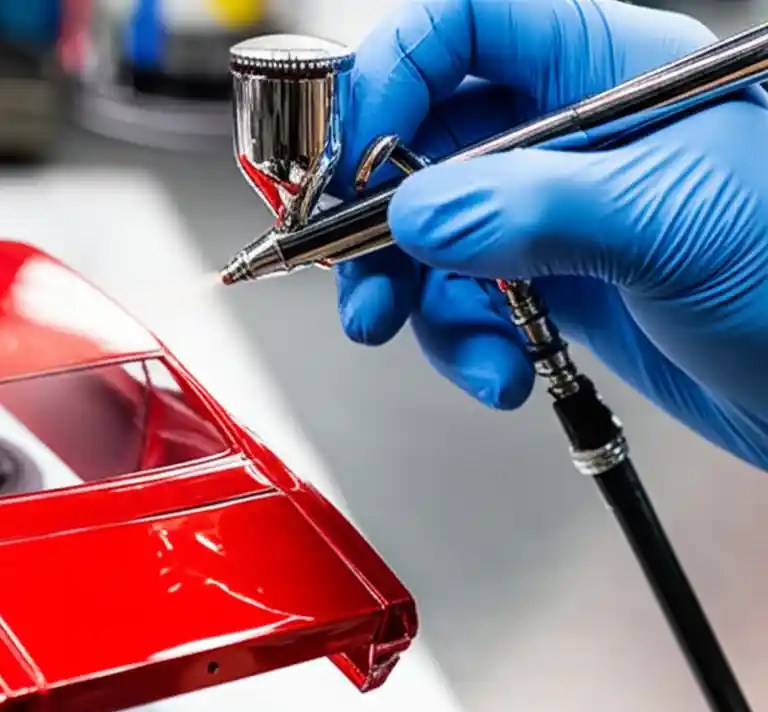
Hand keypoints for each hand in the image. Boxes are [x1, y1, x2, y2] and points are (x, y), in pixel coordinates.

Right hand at [334, 0, 767, 469]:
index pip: (463, 26)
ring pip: (427, 230)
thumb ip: (527, 210)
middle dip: (377, 211)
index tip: (356, 153)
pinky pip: (460, 296)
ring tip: (438, 340)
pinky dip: (460, 339)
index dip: (393, 74)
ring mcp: (551, 210)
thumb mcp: (667, 223)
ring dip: (411, 293)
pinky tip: (498, 369)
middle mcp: (566, 132)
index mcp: (604, 69)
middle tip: (352, 269)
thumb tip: (416, 214)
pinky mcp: (548, 280)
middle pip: (421, 138)